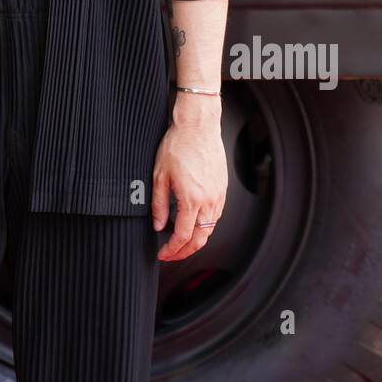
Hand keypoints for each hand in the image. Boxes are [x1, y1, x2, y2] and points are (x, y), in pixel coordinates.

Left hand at [151, 117, 227, 260]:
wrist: (198, 127)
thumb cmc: (178, 145)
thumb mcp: (159, 175)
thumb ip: (158, 204)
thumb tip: (158, 225)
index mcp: (192, 199)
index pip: (183, 236)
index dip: (172, 250)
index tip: (163, 254)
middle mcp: (209, 200)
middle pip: (200, 239)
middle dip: (185, 252)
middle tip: (172, 255)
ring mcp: (218, 195)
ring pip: (210, 229)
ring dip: (196, 240)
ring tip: (180, 242)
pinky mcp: (223, 189)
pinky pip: (216, 216)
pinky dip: (205, 226)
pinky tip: (194, 224)